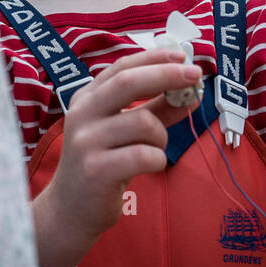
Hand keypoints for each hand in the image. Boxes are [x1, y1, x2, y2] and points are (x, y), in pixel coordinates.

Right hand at [32, 48, 201, 266]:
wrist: (70, 210)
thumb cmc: (103, 163)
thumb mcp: (125, 131)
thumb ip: (154, 110)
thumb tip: (190, 94)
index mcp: (86, 98)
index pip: (122, 68)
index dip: (155, 58)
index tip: (183, 56)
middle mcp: (82, 115)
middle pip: (128, 83)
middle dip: (167, 75)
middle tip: (195, 76)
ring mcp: (86, 142)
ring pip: (143, 123)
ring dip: (162, 135)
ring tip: (155, 148)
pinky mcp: (97, 170)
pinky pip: (144, 155)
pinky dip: (158, 159)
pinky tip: (149, 166)